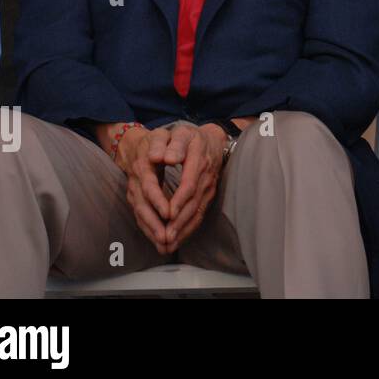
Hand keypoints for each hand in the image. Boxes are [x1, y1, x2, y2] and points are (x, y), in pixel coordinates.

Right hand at [111, 125, 174, 254]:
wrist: (138, 145)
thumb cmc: (156, 140)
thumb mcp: (160, 136)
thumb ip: (161, 145)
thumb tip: (161, 157)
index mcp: (143, 167)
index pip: (149, 186)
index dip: (158, 200)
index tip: (169, 213)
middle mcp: (136, 183)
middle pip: (142, 206)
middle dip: (154, 224)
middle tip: (167, 239)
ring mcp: (134, 193)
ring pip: (141, 215)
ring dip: (152, 231)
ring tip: (164, 246)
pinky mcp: (137, 200)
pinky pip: (142, 217)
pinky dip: (150, 231)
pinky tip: (160, 242)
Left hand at [149, 124, 226, 249]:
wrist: (213, 140)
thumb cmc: (190, 137)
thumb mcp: (181, 133)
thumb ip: (174, 144)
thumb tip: (168, 158)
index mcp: (198, 161)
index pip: (189, 185)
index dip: (178, 201)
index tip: (167, 214)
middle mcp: (206, 177)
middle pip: (193, 203)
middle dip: (179, 223)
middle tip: (165, 238)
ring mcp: (209, 188)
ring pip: (197, 211)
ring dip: (184, 229)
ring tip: (170, 244)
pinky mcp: (208, 195)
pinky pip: (199, 214)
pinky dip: (189, 228)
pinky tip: (179, 239)